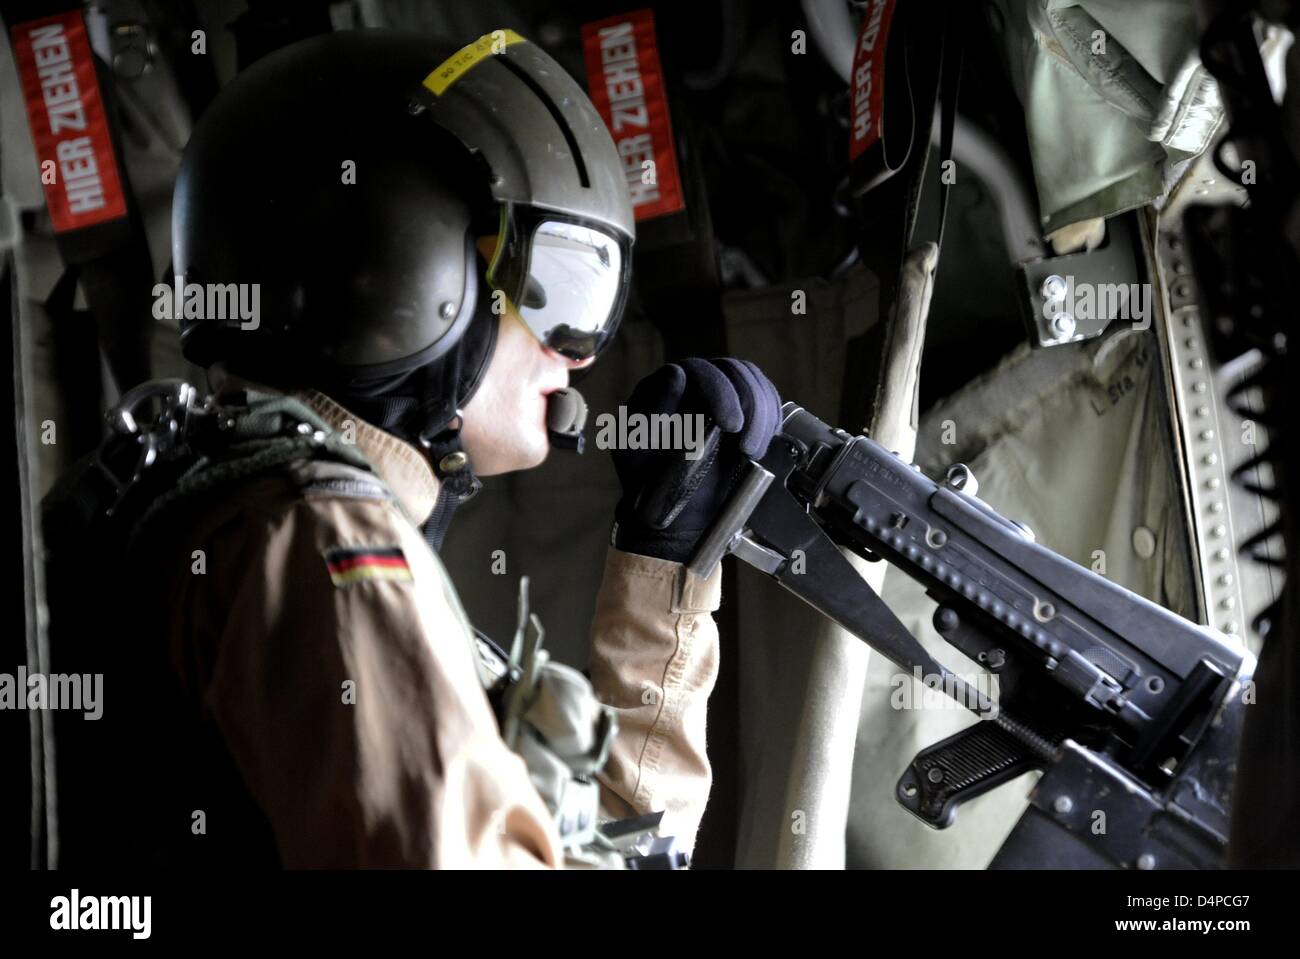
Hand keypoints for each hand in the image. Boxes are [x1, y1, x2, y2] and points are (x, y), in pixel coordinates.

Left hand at [611, 357, 780, 562]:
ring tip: (752, 454)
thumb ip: (651, 411)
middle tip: (748, 448)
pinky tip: (761, 445)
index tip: (730, 426)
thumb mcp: (635, 450)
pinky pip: (766, 398)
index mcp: (664, 386)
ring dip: (762, 417)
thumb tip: (676, 373)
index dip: (719, 391)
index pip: (698, 371)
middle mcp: (694, 382)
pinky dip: (771, 419)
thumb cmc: (647, 482)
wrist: (675, 511)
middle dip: (749, 406)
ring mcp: (720, 392)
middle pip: (732, 372)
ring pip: (753, 383)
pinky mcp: (743, 408)